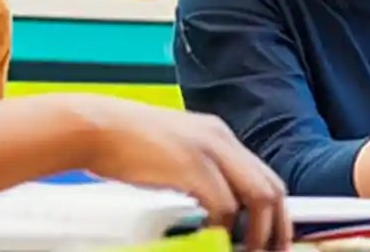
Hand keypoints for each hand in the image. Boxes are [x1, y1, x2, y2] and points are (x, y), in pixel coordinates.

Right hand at [64, 95, 289, 250]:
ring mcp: (208, 151)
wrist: (93, 127)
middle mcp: (220, 139)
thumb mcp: (170, 149)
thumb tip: (212, 208)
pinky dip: (223, 230)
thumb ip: (195, 170)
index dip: (274, 212)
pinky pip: (224, 207)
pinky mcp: (192, 167)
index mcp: (216, 133)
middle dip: (276, 228)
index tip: (272, 238)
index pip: (263, 175)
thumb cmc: (121, 142)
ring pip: (257, 199)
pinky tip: (212, 240)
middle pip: (271, 187)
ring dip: (255, 234)